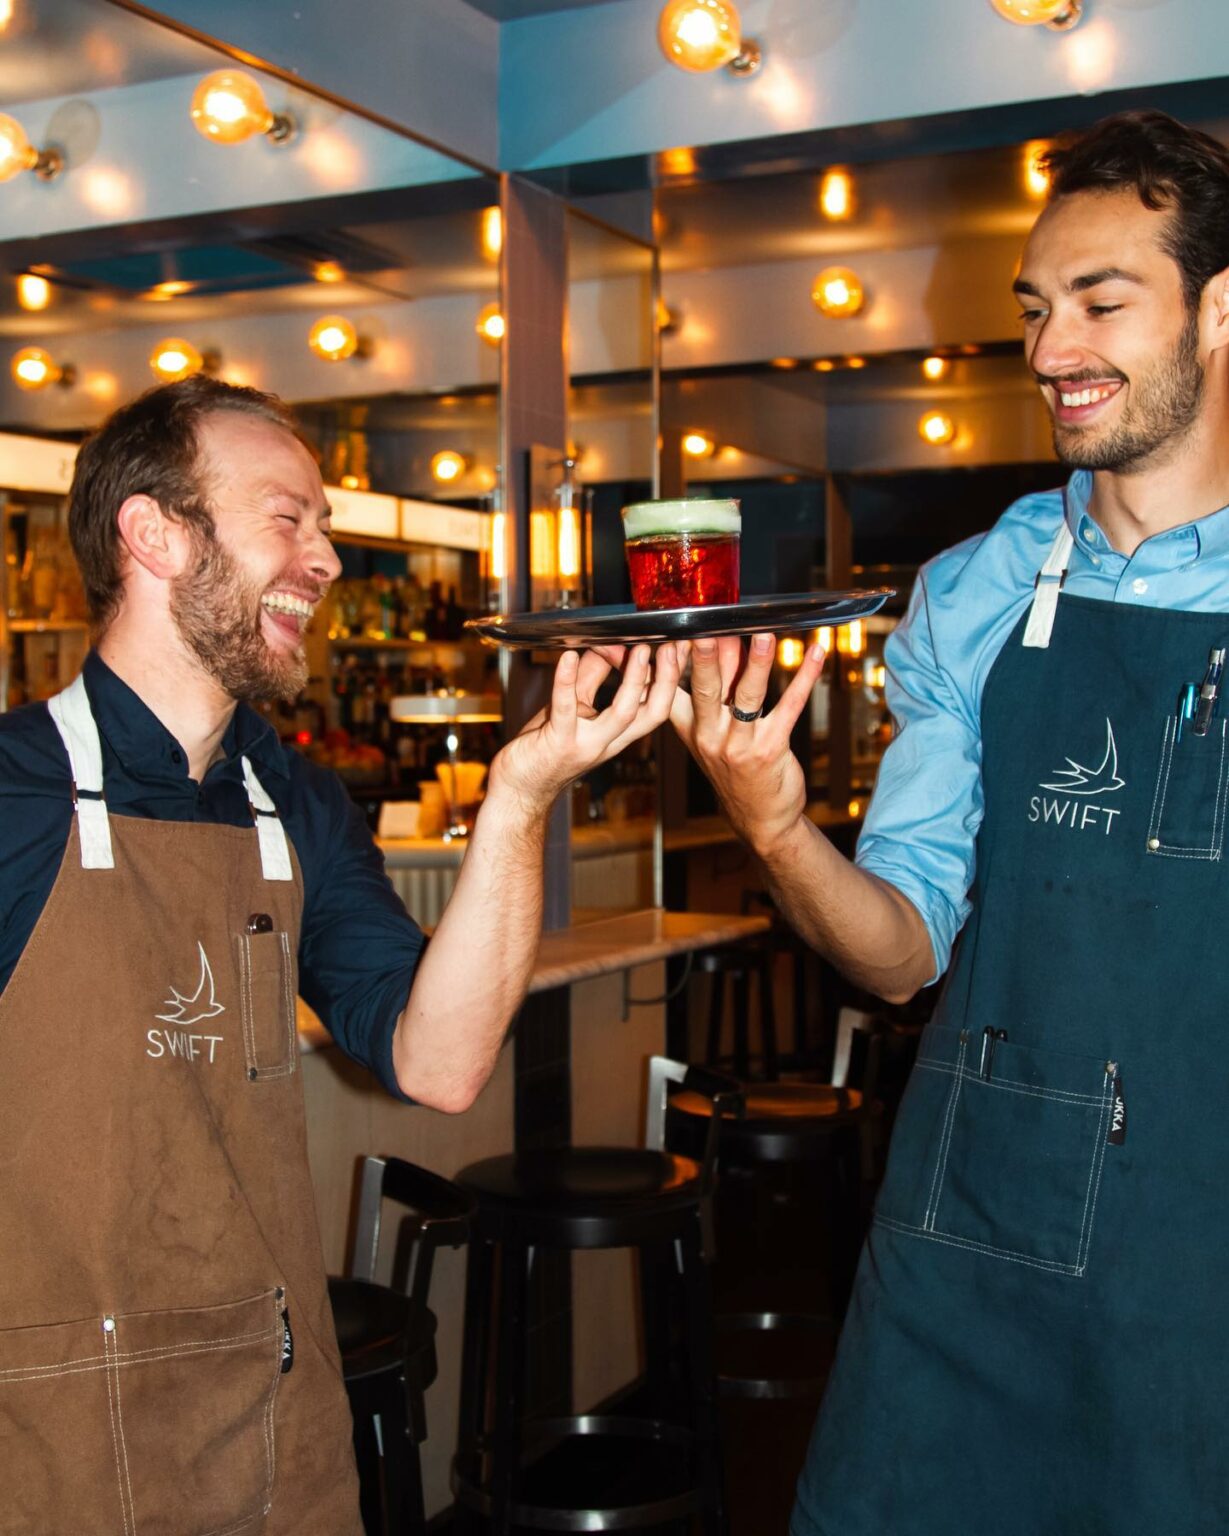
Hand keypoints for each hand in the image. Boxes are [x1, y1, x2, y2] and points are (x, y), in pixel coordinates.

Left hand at [490, 642, 680, 817]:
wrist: (520, 789)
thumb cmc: (545, 747)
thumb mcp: (574, 705)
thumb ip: (593, 673)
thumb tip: (610, 645)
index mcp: (617, 733)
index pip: (654, 705)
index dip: (669, 678)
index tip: (677, 649)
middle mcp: (609, 742)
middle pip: (653, 714)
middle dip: (667, 680)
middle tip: (674, 648)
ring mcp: (586, 744)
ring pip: (622, 714)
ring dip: (633, 681)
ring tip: (639, 651)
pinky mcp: (558, 742)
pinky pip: (565, 708)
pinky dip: (566, 681)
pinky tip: (567, 657)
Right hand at [671, 632, 826, 855]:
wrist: (759, 819)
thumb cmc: (735, 767)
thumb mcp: (714, 730)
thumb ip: (717, 685)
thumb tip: (722, 637)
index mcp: (689, 727)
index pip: (674, 690)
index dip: (672, 661)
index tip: (676, 628)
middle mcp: (709, 735)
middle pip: (705, 689)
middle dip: (704, 659)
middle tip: (705, 630)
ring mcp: (739, 745)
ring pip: (747, 697)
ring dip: (757, 664)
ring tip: (765, 635)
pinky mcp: (770, 749)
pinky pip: (788, 708)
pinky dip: (804, 678)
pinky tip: (816, 653)